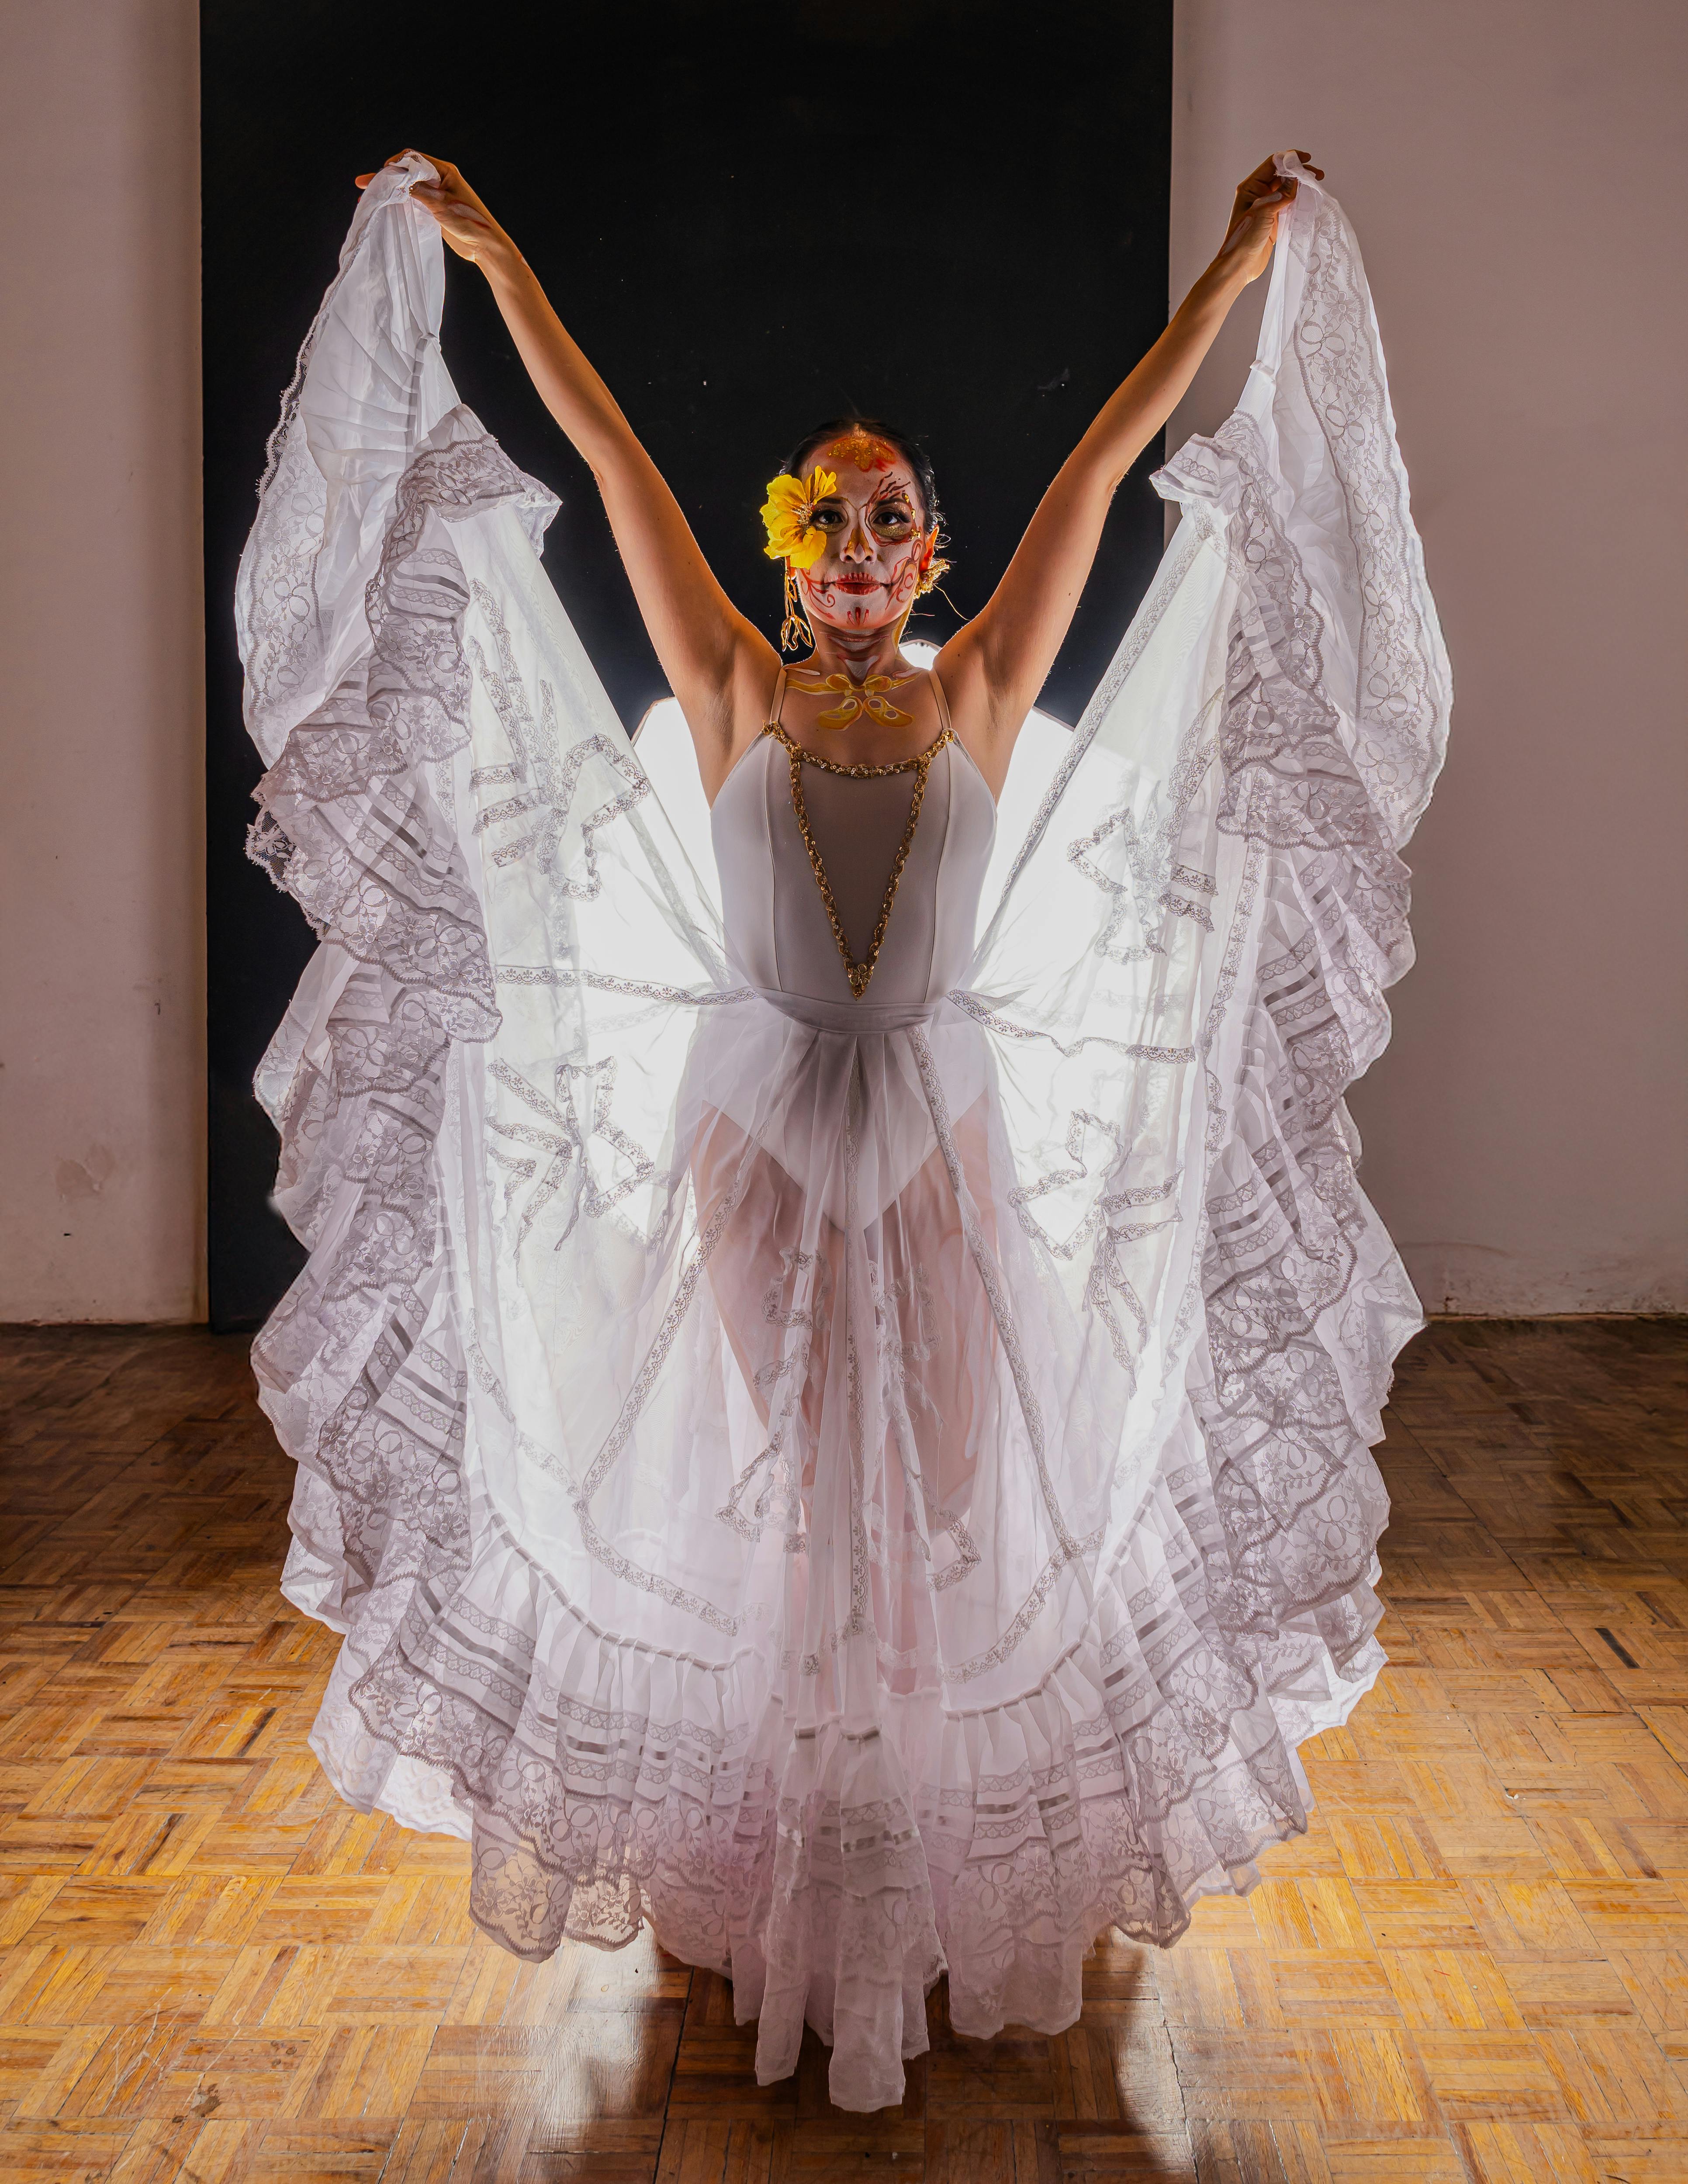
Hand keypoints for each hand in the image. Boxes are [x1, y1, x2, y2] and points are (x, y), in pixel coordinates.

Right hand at [354, 150, 516, 273]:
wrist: (486, 247)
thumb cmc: (469, 222)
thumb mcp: (441, 204)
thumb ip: (418, 191)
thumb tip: (395, 181)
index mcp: (445, 171)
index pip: (413, 158)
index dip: (395, 163)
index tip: (382, 174)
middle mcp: (440, 180)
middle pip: (407, 173)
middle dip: (386, 178)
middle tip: (363, 183)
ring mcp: (436, 195)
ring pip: (408, 188)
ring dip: (389, 192)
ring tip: (369, 197)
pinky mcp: (435, 211)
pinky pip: (413, 202)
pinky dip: (398, 204)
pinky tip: (385, 208)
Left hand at [1213, 151, 1323, 283]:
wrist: (1240, 265)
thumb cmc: (1244, 238)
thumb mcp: (1264, 211)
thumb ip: (1281, 195)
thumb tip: (1296, 181)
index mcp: (1251, 187)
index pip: (1272, 164)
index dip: (1290, 159)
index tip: (1306, 159)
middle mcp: (1258, 194)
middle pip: (1282, 175)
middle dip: (1299, 172)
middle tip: (1317, 175)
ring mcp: (1266, 207)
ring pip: (1287, 189)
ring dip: (1301, 186)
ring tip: (1317, 184)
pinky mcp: (1273, 219)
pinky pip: (1289, 203)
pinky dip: (1299, 199)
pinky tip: (1309, 197)